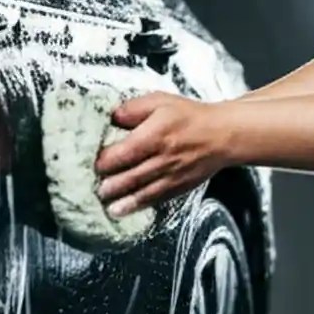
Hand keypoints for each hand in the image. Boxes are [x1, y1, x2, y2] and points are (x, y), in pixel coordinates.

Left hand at [95, 92, 232, 216]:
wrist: (223, 135)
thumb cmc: (188, 116)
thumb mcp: (160, 101)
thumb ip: (133, 108)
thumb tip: (111, 116)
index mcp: (156, 135)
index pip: (125, 152)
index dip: (105, 161)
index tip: (91, 164)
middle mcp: (164, 158)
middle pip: (131, 175)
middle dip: (109, 185)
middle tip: (92, 188)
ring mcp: (172, 175)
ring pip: (142, 191)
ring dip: (121, 200)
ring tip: (104, 205)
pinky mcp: (178, 187)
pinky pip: (155, 199)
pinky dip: (138, 206)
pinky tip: (122, 211)